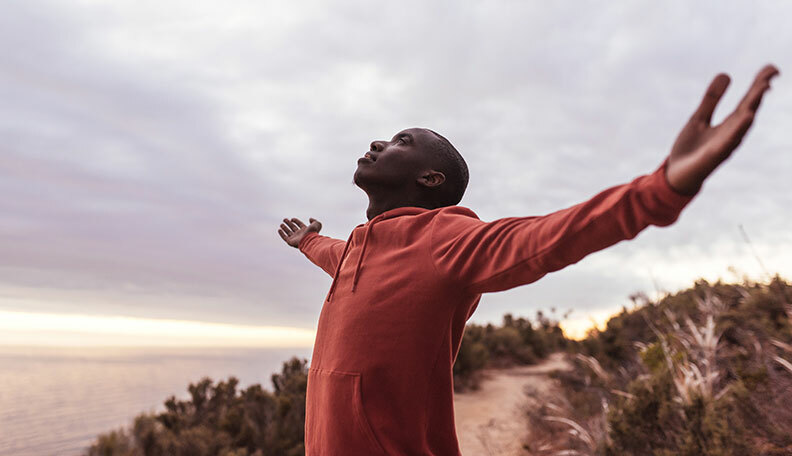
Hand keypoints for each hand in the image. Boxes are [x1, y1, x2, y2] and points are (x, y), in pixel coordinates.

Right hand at [278, 217, 321, 247]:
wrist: (309, 241)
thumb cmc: (313, 233)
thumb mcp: (317, 224)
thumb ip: (314, 221)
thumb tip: (310, 218)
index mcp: (305, 230)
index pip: (299, 224)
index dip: (296, 221)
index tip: (292, 219)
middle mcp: (300, 234)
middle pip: (293, 228)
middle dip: (289, 223)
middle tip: (284, 219)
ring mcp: (295, 238)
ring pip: (288, 232)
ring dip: (284, 228)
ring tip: (281, 224)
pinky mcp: (290, 242)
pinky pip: (285, 237)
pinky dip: (281, 234)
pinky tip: (279, 230)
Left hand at [666, 64, 779, 194]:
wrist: (675, 175)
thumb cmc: (690, 149)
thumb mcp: (699, 118)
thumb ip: (711, 99)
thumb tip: (726, 74)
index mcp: (730, 124)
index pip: (748, 101)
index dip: (759, 85)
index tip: (771, 68)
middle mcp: (732, 133)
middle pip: (749, 109)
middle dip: (760, 91)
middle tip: (771, 73)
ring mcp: (725, 144)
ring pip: (742, 124)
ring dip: (753, 105)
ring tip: (763, 88)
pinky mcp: (714, 155)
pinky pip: (728, 141)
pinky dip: (738, 129)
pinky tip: (747, 116)